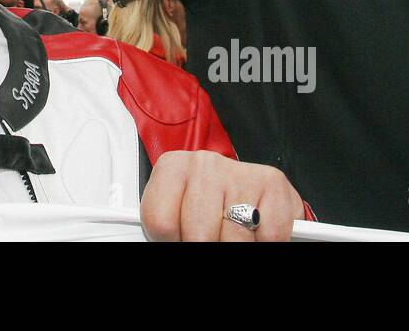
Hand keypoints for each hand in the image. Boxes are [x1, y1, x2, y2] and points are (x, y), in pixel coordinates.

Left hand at [140, 150, 303, 241]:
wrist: (250, 193)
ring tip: (232, 233)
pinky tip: (256, 230)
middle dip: (206, 245)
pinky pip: (269, 235)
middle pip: (197, 235)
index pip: (161, 223)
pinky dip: (265, 241)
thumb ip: (163, 227)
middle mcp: (204, 164)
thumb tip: (135, 241)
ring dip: (235, 245)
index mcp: (171, 168)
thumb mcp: (175, 214)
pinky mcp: (272, 183)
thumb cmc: (206, 207)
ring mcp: (238, 171)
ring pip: (234, 239)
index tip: (179, 239)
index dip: (172, 241)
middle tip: (211, 237)